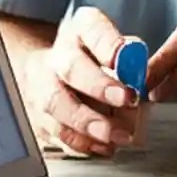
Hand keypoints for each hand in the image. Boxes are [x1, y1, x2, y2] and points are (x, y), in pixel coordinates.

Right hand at [24, 7, 140, 156]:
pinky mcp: (36, 116)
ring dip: (91, 123)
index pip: (92, 30)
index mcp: (80, 31)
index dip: (109, 45)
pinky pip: (54, 132)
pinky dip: (81, 143)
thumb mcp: (114, 47)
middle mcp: (56, 56)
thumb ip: (131, 57)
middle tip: (128, 100)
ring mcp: (41, 86)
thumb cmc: (91, 58)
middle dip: (101, 86)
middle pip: (72, 69)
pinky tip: (102, 146)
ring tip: (119, 134)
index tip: (125, 59)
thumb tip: (140, 73)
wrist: (49, 70)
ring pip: (58, 104)